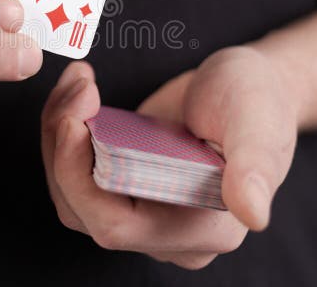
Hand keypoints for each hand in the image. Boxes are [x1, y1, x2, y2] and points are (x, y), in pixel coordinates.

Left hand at [41, 47, 300, 268]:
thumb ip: (254, 166)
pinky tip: (77, 92)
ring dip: (58, 137)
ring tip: (76, 83)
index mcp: (205, 229)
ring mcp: (142, 210)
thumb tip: (254, 214)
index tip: (75, 122)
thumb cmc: (258, 101)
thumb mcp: (257, 121)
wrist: (247, 87)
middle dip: (64, 150)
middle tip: (76, 91)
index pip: (118, 226)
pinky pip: (76, 173)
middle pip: (83, 211)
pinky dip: (65, 132)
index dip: (81, 179)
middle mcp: (168, 232)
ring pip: (71, 194)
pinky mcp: (123, 186)